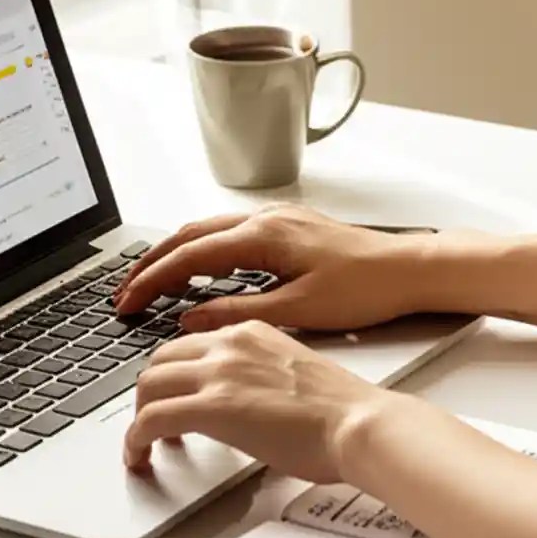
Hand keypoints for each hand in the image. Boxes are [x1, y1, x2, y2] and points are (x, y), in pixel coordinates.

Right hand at [116, 205, 435, 332]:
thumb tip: (192, 317)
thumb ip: (240, 313)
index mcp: (261, 237)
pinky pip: (228, 234)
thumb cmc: (366, 287)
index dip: (151, 281)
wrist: (412, 269)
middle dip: (150, 264)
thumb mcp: (299, 310)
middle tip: (124, 292)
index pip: (188, 257)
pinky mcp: (287, 229)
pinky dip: (201, 251)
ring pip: (206, 232)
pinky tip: (199, 270)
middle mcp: (263, 220)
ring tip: (149, 283)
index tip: (127, 302)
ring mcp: (275, 220)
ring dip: (174, 255)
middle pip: (188, 237)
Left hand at [124, 321, 414, 483]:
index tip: (169, 395)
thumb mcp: (290, 372)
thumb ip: (257, 376)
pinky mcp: (212, 407)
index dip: (171, 375)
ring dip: (138, 417)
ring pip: (147, 386)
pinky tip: (138, 456)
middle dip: (149, 393)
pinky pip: (150, 419)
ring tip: (144, 444)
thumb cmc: (341, 411)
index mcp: (249, 332)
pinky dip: (135, 440)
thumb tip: (242, 402)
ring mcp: (218, 372)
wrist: (359, 423)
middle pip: (159, 360)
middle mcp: (228, 344)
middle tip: (152, 421)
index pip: (189, 345)